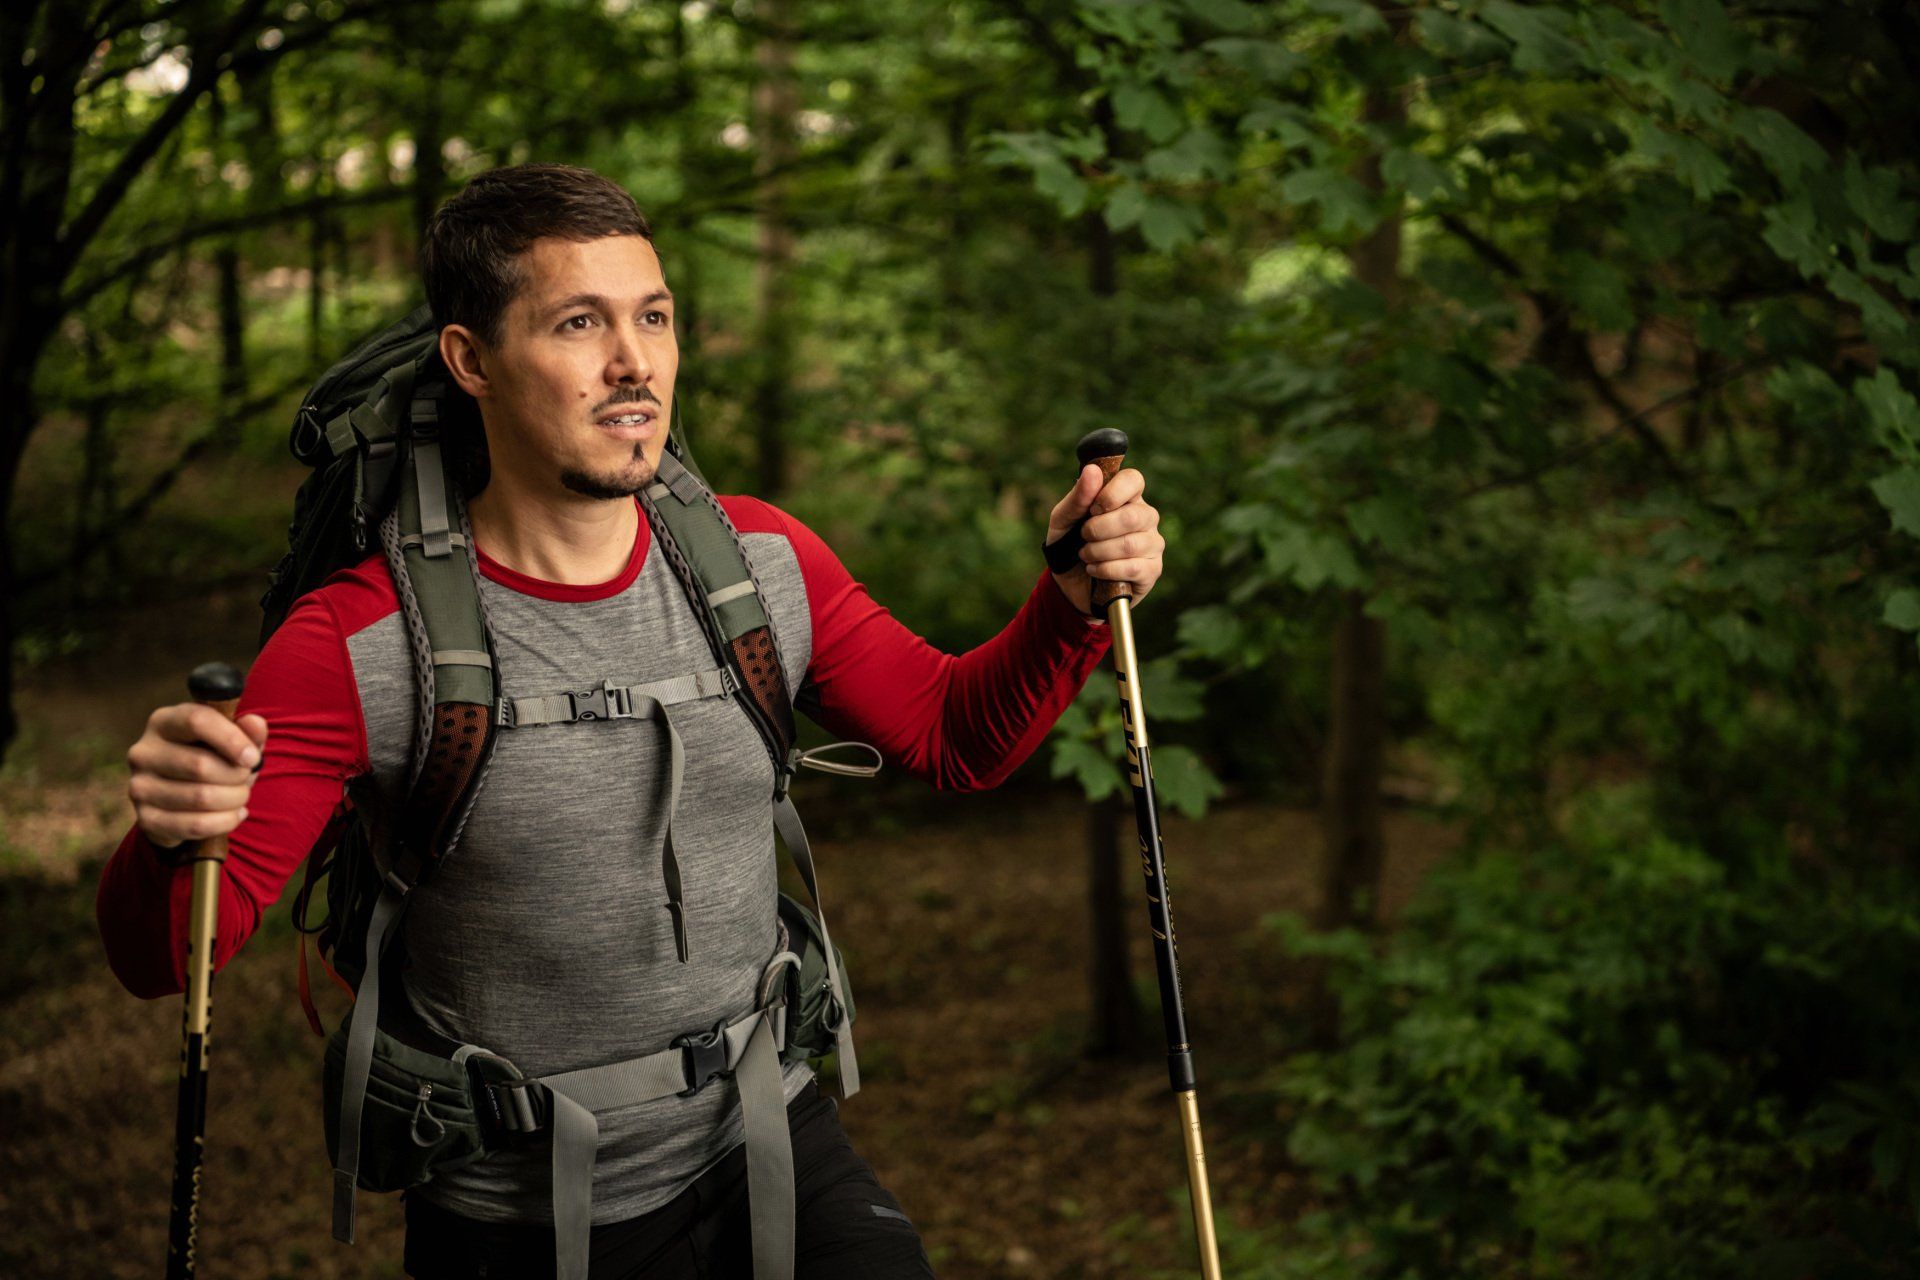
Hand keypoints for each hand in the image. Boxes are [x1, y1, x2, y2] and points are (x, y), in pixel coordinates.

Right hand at [126, 705, 268, 850]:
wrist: (183, 798)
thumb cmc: (213, 758)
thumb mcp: (232, 740)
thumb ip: (247, 730)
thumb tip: (255, 723)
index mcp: (164, 722)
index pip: (196, 721)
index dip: (231, 739)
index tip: (252, 757)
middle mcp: (144, 752)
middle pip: (200, 765)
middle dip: (236, 776)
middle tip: (246, 778)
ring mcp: (140, 787)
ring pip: (201, 797)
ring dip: (234, 799)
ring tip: (240, 796)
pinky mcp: (146, 818)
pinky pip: (196, 824)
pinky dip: (225, 821)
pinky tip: (236, 814)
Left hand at [1044, 463, 1163, 616]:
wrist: (1068, 583)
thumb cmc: (1069, 543)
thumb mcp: (1063, 519)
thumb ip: (1078, 496)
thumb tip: (1092, 470)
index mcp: (1126, 497)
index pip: (1134, 480)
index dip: (1113, 493)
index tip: (1093, 508)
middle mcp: (1145, 517)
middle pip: (1133, 516)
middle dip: (1098, 529)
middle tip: (1083, 536)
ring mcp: (1152, 544)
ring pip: (1131, 544)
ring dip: (1099, 551)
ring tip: (1085, 555)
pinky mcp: (1152, 570)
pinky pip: (1134, 567)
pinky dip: (1106, 570)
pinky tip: (1094, 570)